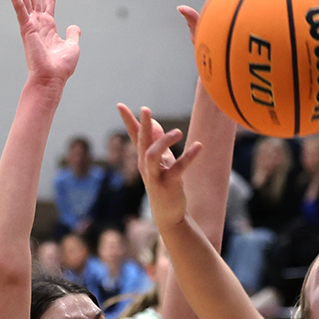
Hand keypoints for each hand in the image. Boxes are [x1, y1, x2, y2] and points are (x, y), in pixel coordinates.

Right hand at [3, 0, 80, 86]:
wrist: (52, 78)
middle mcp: (37, 22)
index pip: (48, 1)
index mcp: (48, 26)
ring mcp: (30, 23)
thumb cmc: (61, 67)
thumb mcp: (73, 46)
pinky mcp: (25, 26)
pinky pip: (18, 5)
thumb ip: (73, 34)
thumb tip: (75, 26)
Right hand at [118, 105, 201, 227]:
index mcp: (143, 158)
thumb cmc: (164, 184)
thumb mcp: (161, 161)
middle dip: (142, 125)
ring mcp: (155, 176)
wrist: (168, 214)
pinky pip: (178, 168)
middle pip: (141, 142)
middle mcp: (146, 166)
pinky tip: (199, 146)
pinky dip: (188, 156)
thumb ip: (157, 141)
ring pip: (152, 155)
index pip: (134, 136)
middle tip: (145, 109)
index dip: (128, 121)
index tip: (120, 105)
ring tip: (179, 132)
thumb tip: (153, 122)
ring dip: (164, 141)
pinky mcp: (168, 185)